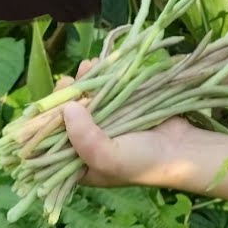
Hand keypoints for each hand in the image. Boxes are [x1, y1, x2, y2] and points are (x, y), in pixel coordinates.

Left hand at [57, 60, 197, 188]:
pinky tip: (97, 64)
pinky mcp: (120, 105)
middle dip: (65, 96)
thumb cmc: (142, 162)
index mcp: (77, 162)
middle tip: (68, 82)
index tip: (48, 103)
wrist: (182, 149)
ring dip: (83, 81)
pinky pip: (104, 88)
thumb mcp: (107, 157)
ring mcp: (104, 121)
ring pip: (84, 98)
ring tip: (86, 67)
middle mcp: (87, 141)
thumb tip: (68, 106)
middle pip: (66, 115)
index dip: (45, 121)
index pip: (50, 141)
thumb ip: (84, 137)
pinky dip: (99, 75)